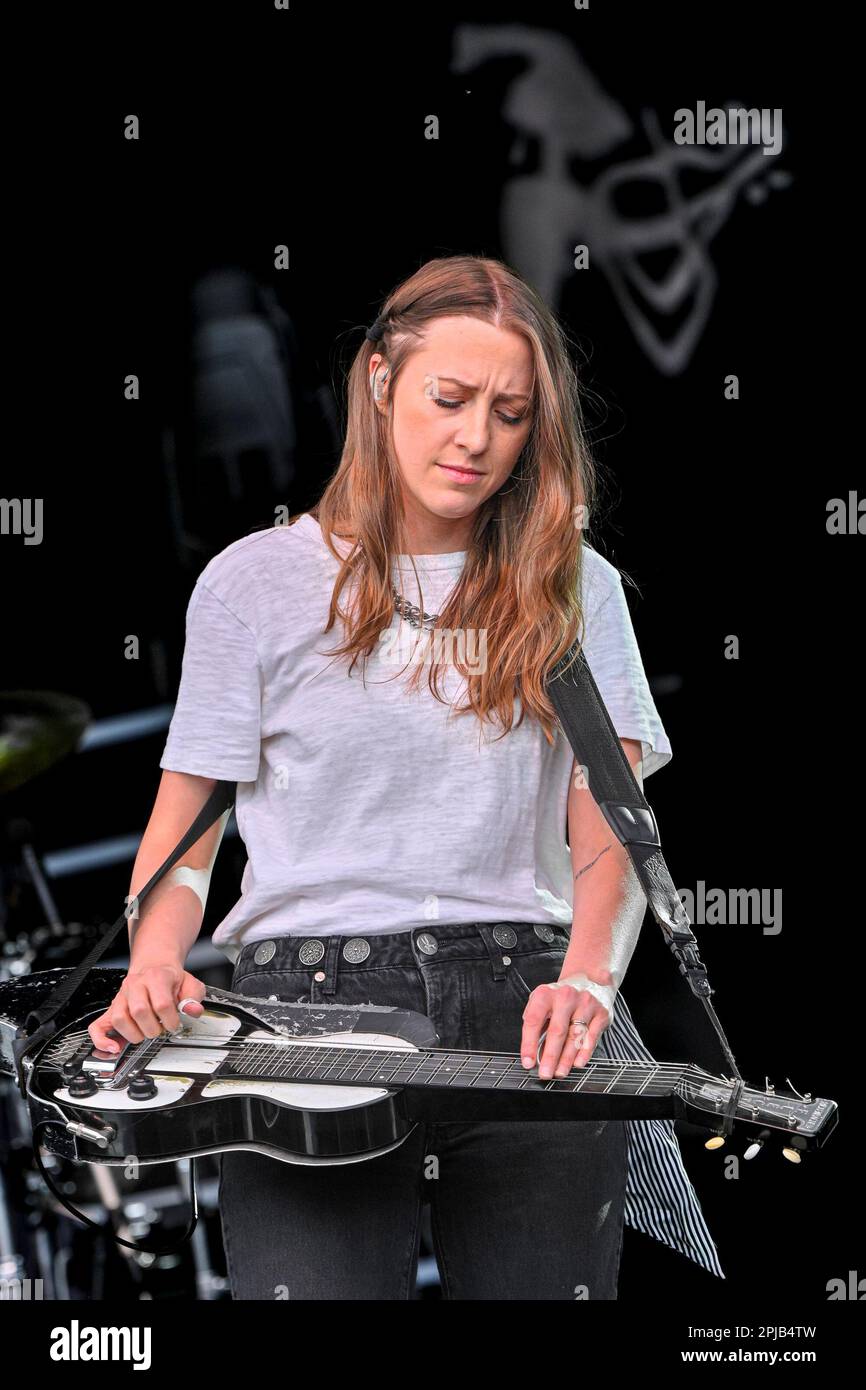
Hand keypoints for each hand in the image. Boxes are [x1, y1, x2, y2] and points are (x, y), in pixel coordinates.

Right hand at [87, 963, 206, 1053]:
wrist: (154, 967)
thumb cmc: (170, 979)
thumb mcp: (189, 983)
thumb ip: (194, 997)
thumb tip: (192, 1010)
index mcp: (156, 977)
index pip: (161, 1003)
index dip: (170, 1020)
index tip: (174, 1025)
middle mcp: (135, 986)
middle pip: (139, 1011)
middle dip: (153, 1028)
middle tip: (160, 1030)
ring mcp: (121, 997)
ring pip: (119, 1019)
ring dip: (135, 1034)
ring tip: (145, 1033)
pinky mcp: (111, 1009)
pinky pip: (97, 1026)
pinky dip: (102, 1040)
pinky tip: (114, 1047)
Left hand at [519, 977, 613, 1078]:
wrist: (589, 979)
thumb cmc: (561, 996)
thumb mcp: (543, 1000)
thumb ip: (536, 1021)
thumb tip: (532, 1051)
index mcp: (546, 993)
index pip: (534, 1020)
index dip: (529, 1044)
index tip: (527, 1062)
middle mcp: (566, 996)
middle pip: (557, 1031)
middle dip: (550, 1056)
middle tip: (545, 1073)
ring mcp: (586, 1004)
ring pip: (575, 1036)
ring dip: (566, 1059)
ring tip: (559, 1072)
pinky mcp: (601, 1013)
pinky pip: (592, 1037)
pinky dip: (584, 1053)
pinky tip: (577, 1063)